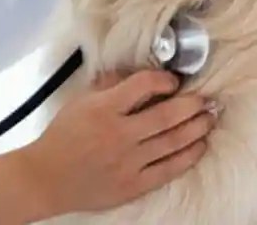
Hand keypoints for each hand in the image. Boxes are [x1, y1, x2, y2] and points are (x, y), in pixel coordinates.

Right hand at [0, 70, 216, 224]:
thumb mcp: (80, 103)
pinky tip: (199, 146)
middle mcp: (119, 134)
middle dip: (192, 104)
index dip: (163, 79)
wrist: (47, 177)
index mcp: (103, 109)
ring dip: (197, 127)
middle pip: (167, 115)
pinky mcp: (133, 184)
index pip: (142, 85)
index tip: (173, 80)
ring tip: (209, 118)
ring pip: (173, 141)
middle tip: (206, 98)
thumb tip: (132, 72)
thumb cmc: (62, 137)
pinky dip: (188, 156)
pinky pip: (169, 169)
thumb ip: (107, 86)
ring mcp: (128, 161)